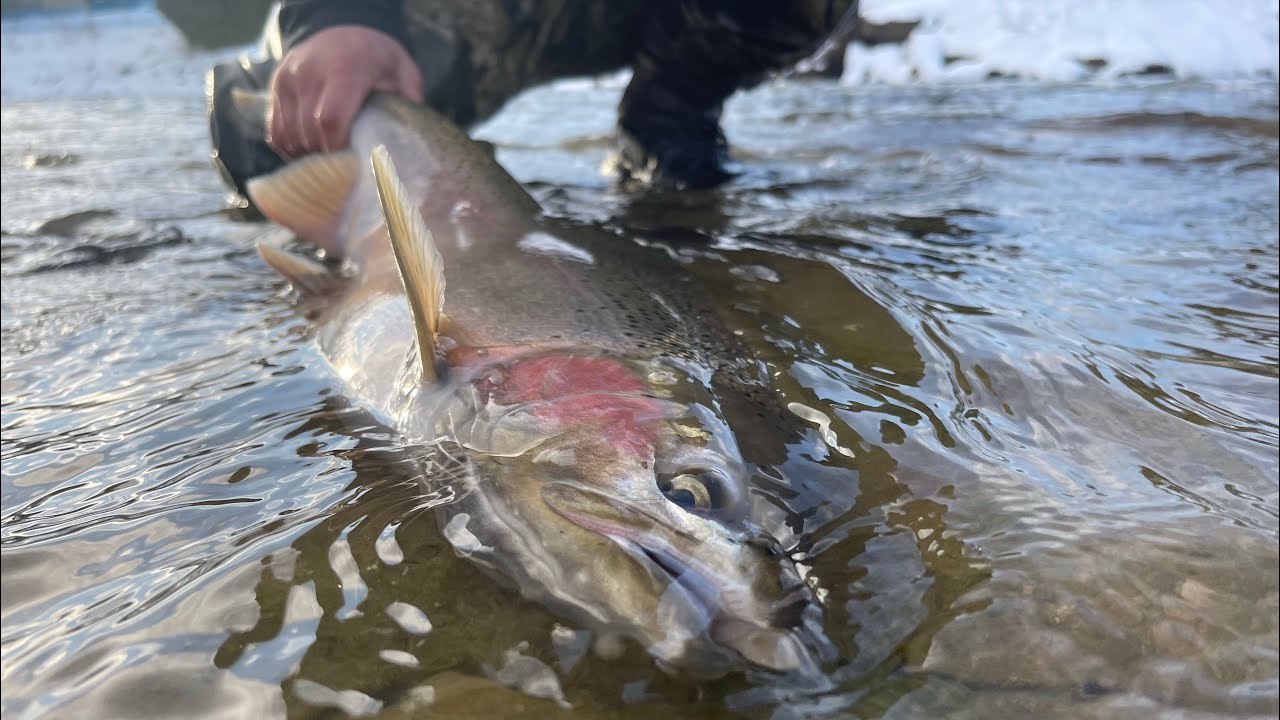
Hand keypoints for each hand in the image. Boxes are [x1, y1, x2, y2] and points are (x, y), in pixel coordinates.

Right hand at [266, 25, 423, 157]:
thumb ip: (408, 104)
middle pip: (308, 131)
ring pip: (289, 134)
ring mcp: (288, 78)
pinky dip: (291, 147)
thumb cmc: (379, 60)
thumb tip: (410, 144)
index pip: (329, 119)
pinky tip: (311, 152)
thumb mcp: (403, 73)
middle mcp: (309, 70)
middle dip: (325, 157)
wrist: (346, 32)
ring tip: (328, 164)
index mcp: (344, 67)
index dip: (337, 149)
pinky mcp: (276, 86)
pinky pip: (276, 130)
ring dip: (307, 155)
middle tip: (344, 171)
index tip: (352, 165)